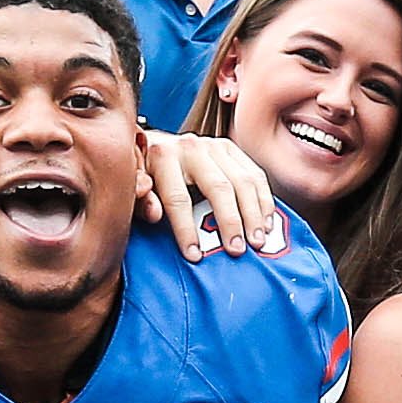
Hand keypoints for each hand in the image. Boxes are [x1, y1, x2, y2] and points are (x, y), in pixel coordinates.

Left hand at [137, 132, 274, 260]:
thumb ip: (141, 200)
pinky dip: (264, 202)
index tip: (195, 256)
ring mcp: (214, 145)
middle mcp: (191, 147)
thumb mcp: (135, 188)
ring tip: (257, 243)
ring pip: (243, 181)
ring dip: (253, 215)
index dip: (187, 230)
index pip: (178, 199)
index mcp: (163, 157)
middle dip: (229, 222)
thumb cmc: (146, 176)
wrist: (156, 146)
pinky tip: (266, 225)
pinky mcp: (231, 149)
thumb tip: (154, 213)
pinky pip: (255, 176)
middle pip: (218, 188)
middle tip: (236, 250)